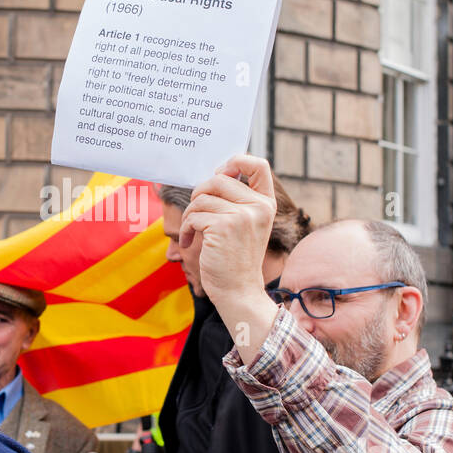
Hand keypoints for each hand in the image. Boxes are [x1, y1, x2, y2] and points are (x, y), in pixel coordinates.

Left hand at [180, 155, 279, 361]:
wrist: (239, 291)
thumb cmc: (236, 259)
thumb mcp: (245, 226)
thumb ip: (237, 201)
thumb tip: (213, 176)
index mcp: (266, 204)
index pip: (259, 165)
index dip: (236, 161)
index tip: (220, 173)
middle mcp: (258, 206)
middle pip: (218, 179)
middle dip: (199, 193)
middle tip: (195, 212)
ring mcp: (242, 215)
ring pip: (202, 197)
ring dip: (189, 214)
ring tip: (192, 231)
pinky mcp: (223, 226)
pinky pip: (194, 215)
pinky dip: (186, 228)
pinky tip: (189, 241)